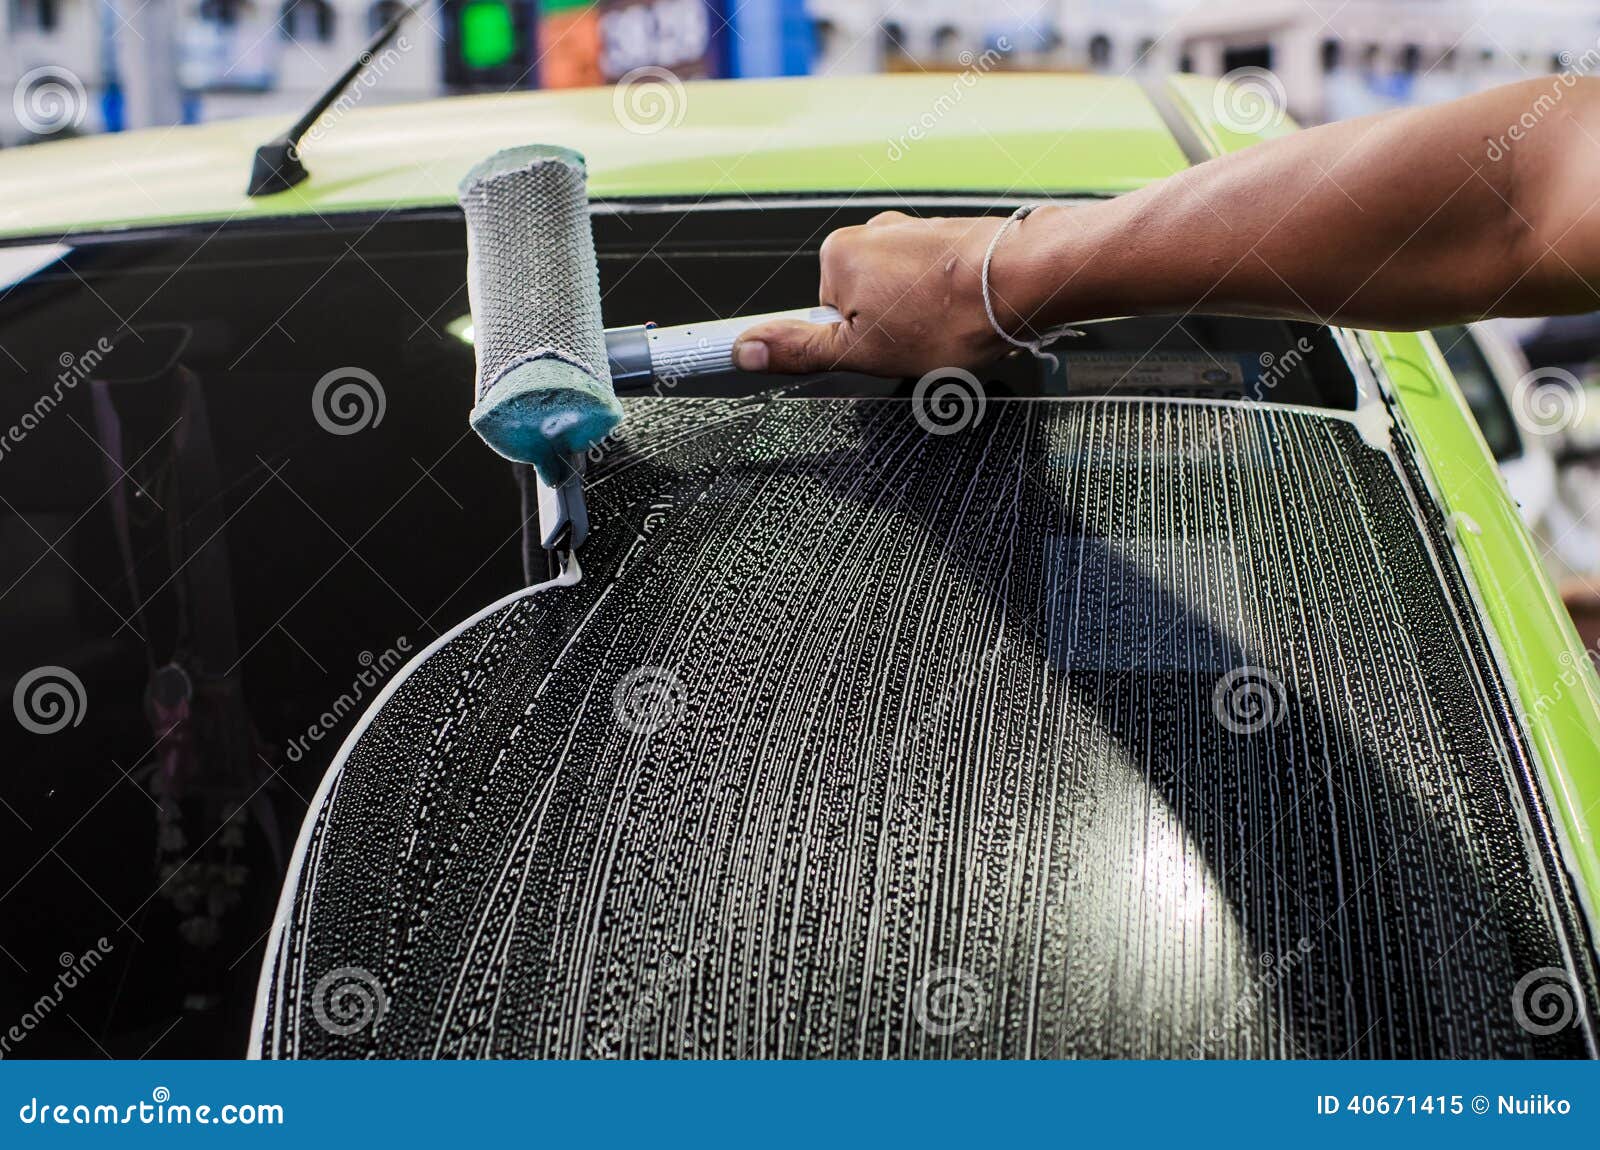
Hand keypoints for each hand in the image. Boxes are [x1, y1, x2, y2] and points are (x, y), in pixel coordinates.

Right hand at [731, 211, 1020, 376]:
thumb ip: (799, 350)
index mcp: (839, 255)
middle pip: (865, 305)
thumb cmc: (951, 315)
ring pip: (903, 296)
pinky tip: (968, 314)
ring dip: (924, 320)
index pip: (827, 317)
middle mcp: (873, 232)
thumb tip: (745, 351)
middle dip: (891, 331)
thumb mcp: (862, 351)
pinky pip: (935, 284)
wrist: (1025, 282)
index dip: (857, 343)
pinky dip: (949, 304)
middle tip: (920, 343)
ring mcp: (914, 231)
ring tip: (950, 329)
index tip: (886, 346)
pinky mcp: (949, 238)